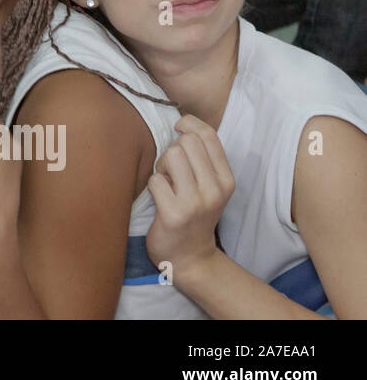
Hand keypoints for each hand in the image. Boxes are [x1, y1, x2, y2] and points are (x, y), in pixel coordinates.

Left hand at [145, 114, 234, 282]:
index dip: (188, 124)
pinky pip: (155, 180)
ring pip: (171, 156)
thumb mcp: (209, 186)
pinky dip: (153, 186)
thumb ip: (202, 158)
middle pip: (186, 142)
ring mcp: (196, 203)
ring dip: (161, 167)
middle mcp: (215, 190)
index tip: (177, 128)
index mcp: (226, 180)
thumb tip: (183, 122)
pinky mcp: (174, 214)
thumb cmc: (194, 213)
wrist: (189, 257)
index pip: (209, 136)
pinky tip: (160, 200)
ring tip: (166, 184)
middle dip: (172, 150)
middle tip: (171, 171)